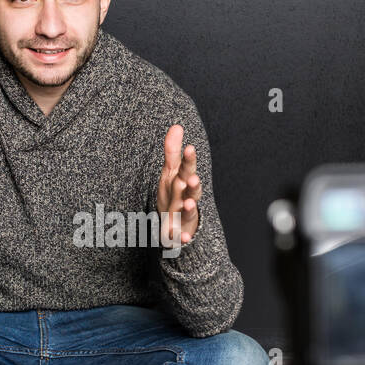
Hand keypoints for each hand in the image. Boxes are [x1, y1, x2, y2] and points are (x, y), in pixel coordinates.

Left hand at [155, 124, 200, 247]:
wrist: (177, 225)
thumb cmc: (175, 194)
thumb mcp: (171, 172)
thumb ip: (172, 151)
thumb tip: (177, 126)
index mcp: (184, 181)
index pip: (187, 168)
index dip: (189, 159)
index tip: (189, 148)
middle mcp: (187, 197)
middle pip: (191, 190)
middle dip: (193, 184)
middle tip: (192, 178)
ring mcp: (185, 215)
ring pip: (188, 211)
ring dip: (189, 207)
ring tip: (187, 204)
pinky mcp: (180, 232)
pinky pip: (181, 235)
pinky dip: (182, 237)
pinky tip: (182, 238)